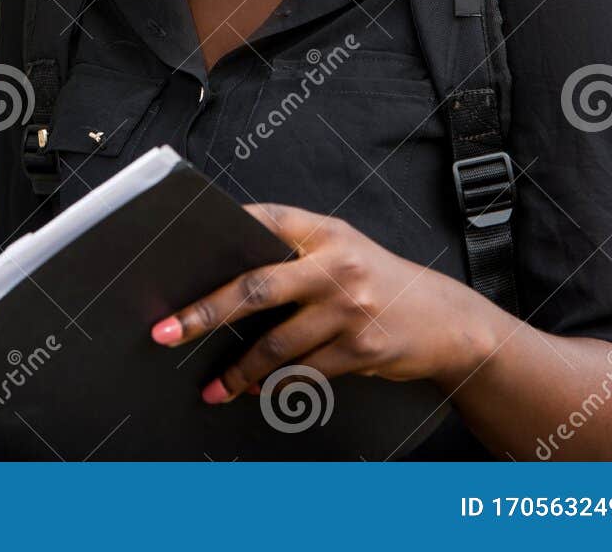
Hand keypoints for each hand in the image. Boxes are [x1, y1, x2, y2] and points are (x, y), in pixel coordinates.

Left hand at [149, 203, 498, 402]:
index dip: (219, 230)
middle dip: (203, 313)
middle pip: (254, 288)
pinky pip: (302, 372)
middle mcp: (336, 264)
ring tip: (213, 386)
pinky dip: (274, 385)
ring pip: (275, 344)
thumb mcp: (343, 251)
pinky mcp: (360, 348)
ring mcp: (349, 307)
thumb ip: (294, 253)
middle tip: (166, 332)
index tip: (178, 250)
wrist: (445, 321)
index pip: (262, 221)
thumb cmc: (379, 282)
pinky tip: (255, 390)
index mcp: (325, 231)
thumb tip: (224, 281)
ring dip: (237, 371)